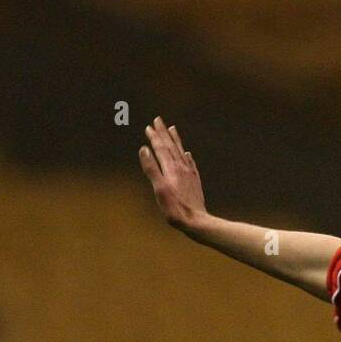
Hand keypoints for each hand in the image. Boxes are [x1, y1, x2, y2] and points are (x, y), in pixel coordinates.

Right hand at [140, 117, 206, 232]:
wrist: (196, 221)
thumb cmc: (175, 208)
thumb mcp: (159, 189)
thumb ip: (151, 169)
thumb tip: (144, 149)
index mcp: (171, 168)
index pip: (160, 148)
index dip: (154, 137)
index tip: (149, 126)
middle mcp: (181, 167)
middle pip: (171, 146)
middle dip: (163, 133)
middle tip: (158, 120)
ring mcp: (190, 174)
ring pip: (181, 152)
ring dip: (175, 140)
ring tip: (173, 129)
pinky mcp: (195, 182)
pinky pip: (191, 164)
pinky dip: (187, 156)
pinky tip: (188, 154)